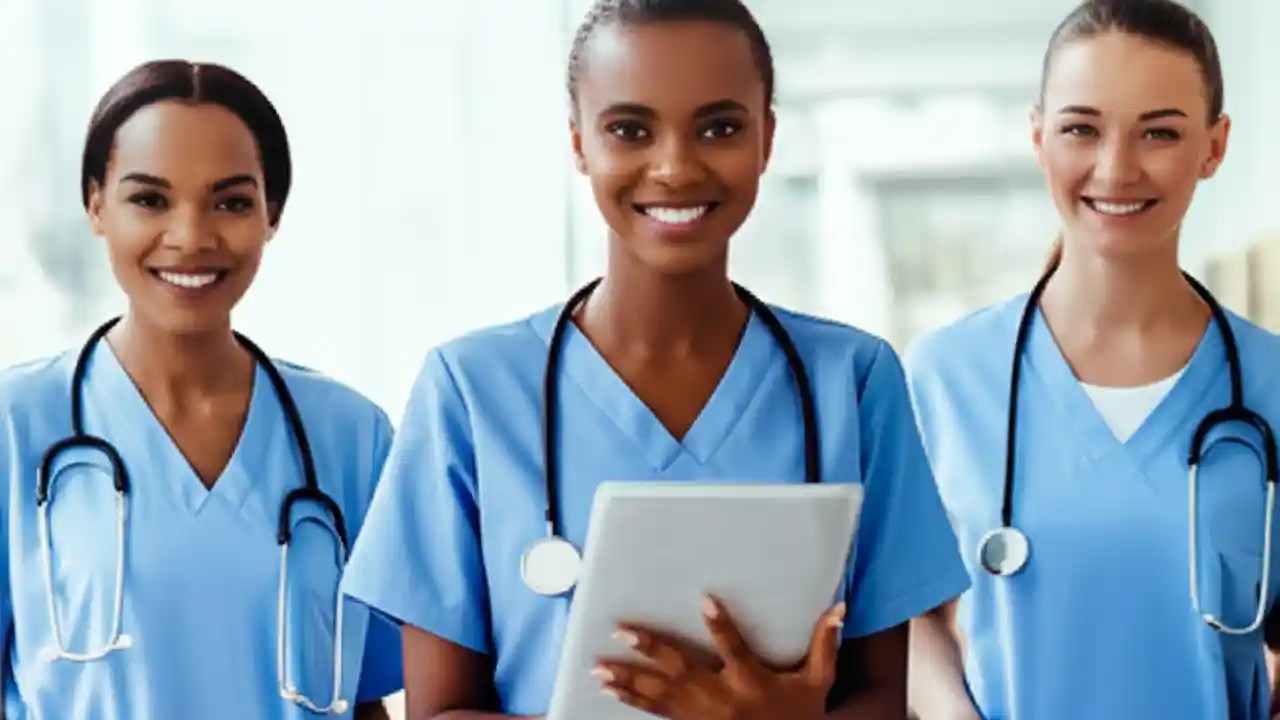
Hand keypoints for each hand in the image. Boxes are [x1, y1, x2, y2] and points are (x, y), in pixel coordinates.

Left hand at [593, 596, 845, 719]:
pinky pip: (656, 713)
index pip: (734, 648)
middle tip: (621, 629)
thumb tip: (839, 608)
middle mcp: (721, 698)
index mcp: (752, 681)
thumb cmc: (801, 718)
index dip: (721, 625)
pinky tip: (611, 691)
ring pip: (659, 694)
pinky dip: (632, 701)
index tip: (705, 600)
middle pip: (681, 670)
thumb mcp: (818, 683)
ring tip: (599, 665)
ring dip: (628, 678)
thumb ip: (825, 644)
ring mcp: (702, 716)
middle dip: (650, 649)